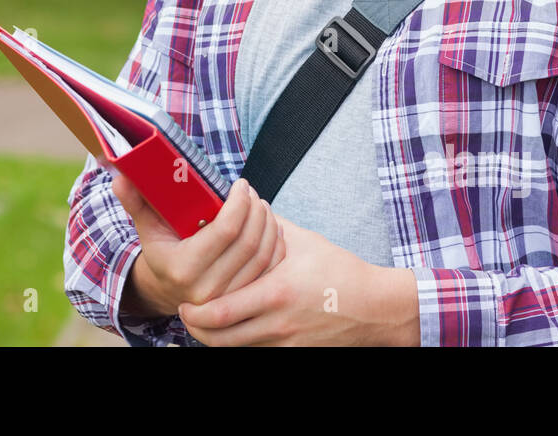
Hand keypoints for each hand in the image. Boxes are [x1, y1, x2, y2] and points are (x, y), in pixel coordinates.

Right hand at [112, 173, 285, 315]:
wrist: (169, 290)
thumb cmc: (162, 251)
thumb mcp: (147, 227)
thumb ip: (135, 201)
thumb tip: (119, 175)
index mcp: (184, 267)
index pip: (226, 229)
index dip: (240, 202)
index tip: (241, 184)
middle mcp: (207, 289)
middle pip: (249, 241)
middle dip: (257, 210)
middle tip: (253, 193)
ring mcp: (228, 299)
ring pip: (264, 255)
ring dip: (268, 224)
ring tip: (261, 206)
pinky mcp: (244, 300)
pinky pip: (270, 269)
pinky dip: (275, 244)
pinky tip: (270, 227)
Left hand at [177, 216, 420, 345]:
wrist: (375, 307)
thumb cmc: (340, 271)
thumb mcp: (303, 241)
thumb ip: (270, 225)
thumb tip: (244, 205)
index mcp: (275, 292)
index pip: (220, 313)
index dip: (194, 314)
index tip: (183, 303)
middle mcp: (277, 322)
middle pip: (220, 339)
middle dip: (196, 330)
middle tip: (186, 315)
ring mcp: (286, 342)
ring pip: (235, 349)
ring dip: (215, 338)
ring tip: (204, 323)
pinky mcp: (295, 353)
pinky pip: (257, 351)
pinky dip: (240, 343)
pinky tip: (234, 329)